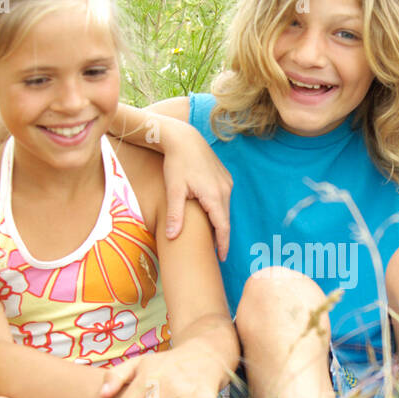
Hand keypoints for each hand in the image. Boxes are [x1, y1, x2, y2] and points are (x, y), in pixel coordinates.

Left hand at [161, 135, 232, 259]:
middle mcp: (225, 190)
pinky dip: (218, 211)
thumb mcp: (174, 190)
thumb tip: (171, 238)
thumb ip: (174, 215)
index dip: (223, 245)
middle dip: (221, 237)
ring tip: (211, 238)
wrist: (184, 139)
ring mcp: (227, 183)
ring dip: (219, 223)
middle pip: (225, 220)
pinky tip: (209, 216)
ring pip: (225, 210)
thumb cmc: (177, 163)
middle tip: (214, 253)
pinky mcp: (225, 178)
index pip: (223, 227)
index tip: (222, 259)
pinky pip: (224, 200)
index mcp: (214, 196)